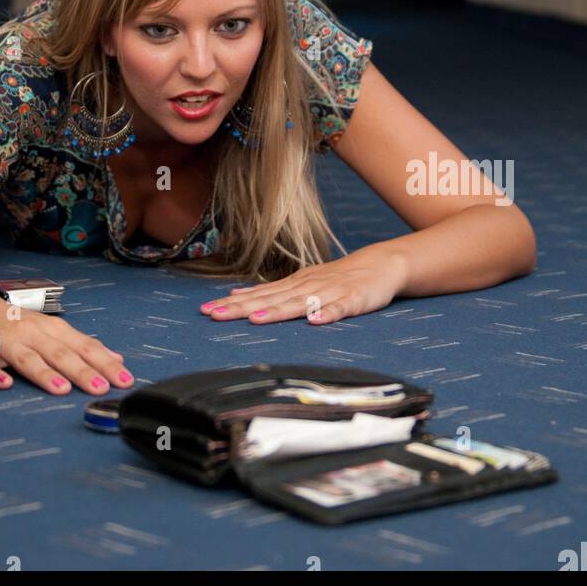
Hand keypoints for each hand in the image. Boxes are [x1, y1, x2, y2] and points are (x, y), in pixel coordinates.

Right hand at [0, 295, 133, 395]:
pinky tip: (5, 385)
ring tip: (63, 389)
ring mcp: (12, 342)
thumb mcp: (56, 331)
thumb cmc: (24, 324)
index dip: (105, 363)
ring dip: (45, 373)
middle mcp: (36, 334)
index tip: (124, 380)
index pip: (86, 347)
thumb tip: (117, 359)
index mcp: (56, 330)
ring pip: (30, 359)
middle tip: (101, 388)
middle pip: (62, 354)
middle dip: (82, 371)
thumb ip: (84, 346)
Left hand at [198, 250, 405, 325]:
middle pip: (270, 299)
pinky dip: (327, 314)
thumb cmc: (338, 277)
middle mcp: (306, 287)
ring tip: (255, 319)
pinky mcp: (353, 300)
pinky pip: (339, 308)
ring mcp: (329, 292)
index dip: (232, 303)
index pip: (257, 295)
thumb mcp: (302, 283)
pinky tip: (315, 321)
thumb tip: (239, 295)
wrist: (380, 264)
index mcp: (293, 285)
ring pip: (299, 303)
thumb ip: (274, 292)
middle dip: (241, 308)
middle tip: (213, 315)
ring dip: (277, 311)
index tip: (206, 310)